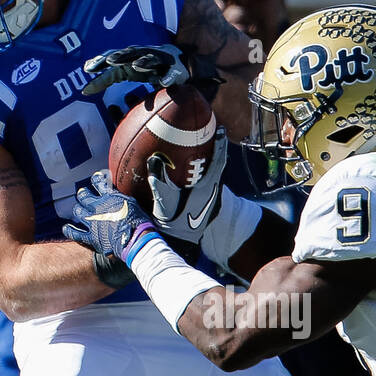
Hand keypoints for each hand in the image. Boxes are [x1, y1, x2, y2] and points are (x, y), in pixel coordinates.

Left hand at [64, 171, 154, 269]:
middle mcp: (97, 207)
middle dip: (83, 194)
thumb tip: (149, 169)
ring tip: (77, 208)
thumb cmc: (139, 222)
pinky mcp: (90, 237)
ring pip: (78, 212)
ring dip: (77, 209)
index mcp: (109, 197)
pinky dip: (70, 230)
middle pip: (85, 197)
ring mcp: (92, 222)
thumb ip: (129, 192)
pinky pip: (75, 233)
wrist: (135, 240)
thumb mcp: (136, 202)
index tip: (96, 177)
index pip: (99, 183)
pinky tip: (66, 228)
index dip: (97, 179)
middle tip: (82, 193)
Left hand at [82, 44, 189, 95]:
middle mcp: (144, 55)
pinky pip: (171, 73)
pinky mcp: (175, 70)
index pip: (112, 57)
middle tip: (109, 61)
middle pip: (130, 54)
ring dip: (143, 61)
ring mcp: (160, 61)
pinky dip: (168, 77)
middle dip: (120, 56)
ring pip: (151, 59)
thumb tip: (85, 82)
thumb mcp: (127, 71)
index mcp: (130, 57)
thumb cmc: (148, 67)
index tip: (87, 69)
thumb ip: (109, 76)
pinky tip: (163, 82)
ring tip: (136, 66)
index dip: (101, 62)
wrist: (180, 62)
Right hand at [147, 129, 226, 243]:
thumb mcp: (165, 202)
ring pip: (213, 173)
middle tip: (210, 131)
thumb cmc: (174, 225)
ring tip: (201, 146)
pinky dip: (201, 171)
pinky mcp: (205, 204)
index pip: (218, 161)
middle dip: (214, 147)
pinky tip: (190, 169)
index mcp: (208, 188)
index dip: (220, 144)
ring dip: (208, 159)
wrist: (180, 246)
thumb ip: (159, 182)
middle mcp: (212, 191)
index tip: (220, 129)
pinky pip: (206, 181)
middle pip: (217, 164)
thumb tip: (155, 160)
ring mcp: (210, 198)